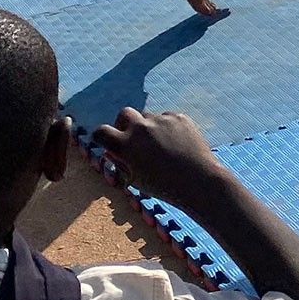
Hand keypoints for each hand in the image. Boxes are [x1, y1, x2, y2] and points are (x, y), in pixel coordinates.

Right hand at [90, 107, 230, 208]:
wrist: (198, 181)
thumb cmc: (163, 186)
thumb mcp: (134, 178)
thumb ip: (120, 162)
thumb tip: (112, 150)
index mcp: (124, 145)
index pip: (101, 132)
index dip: (100, 137)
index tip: (105, 141)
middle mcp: (140, 129)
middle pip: (124, 113)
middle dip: (124, 123)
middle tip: (130, 136)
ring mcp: (161, 121)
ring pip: (148, 117)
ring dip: (149, 127)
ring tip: (160, 147)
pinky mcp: (179, 117)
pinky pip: (168, 118)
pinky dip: (168, 128)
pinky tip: (176, 144)